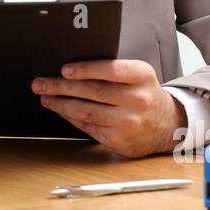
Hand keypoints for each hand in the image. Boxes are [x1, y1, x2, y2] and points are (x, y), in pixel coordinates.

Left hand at [32, 59, 186, 158]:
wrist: (168, 124)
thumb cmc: (145, 94)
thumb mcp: (139, 75)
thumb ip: (113, 70)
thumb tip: (72, 69)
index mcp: (141, 76)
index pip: (110, 70)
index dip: (84, 69)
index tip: (64, 69)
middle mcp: (137, 99)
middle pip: (92, 91)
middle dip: (61, 87)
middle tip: (41, 83)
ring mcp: (128, 122)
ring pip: (86, 111)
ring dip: (60, 104)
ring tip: (46, 97)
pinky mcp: (119, 140)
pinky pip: (88, 127)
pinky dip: (71, 118)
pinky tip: (61, 111)